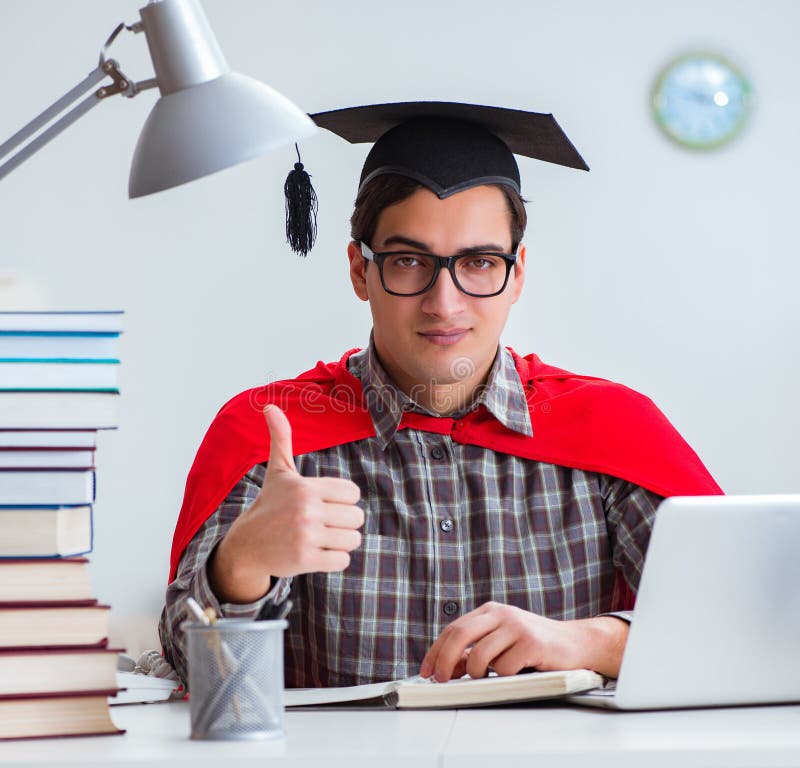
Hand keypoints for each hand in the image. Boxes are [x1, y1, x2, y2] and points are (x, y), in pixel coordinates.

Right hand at [209, 404, 363, 602]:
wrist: (246, 546)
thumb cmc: (269, 505)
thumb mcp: (278, 472)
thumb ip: (281, 439)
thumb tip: (270, 406)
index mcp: (305, 487)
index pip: (353, 493)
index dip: (342, 501)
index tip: (324, 504)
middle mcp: (306, 510)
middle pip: (357, 517)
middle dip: (344, 523)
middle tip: (323, 524)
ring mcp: (306, 536)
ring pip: (353, 540)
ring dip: (341, 542)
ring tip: (320, 538)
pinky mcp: (306, 560)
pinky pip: (343, 561)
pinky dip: (334, 560)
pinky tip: (316, 553)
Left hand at [419, 602, 627, 680]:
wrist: (575, 643)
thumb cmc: (534, 645)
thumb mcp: (502, 640)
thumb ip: (476, 649)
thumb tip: (446, 669)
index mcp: (490, 611)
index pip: (453, 628)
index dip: (436, 651)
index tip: (428, 671)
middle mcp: (501, 613)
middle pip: (459, 635)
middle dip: (445, 661)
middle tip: (440, 681)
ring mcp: (517, 626)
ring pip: (480, 656)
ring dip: (478, 674)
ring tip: (489, 677)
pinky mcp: (532, 643)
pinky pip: (505, 668)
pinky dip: (504, 677)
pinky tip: (516, 672)